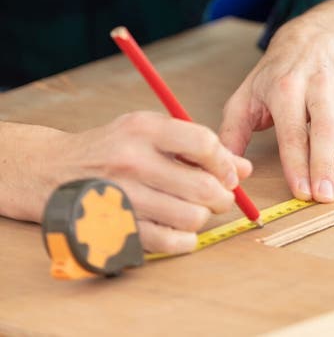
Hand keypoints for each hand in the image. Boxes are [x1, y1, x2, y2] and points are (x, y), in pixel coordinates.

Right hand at [0, 113, 251, 253]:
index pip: (202, 142)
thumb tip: (243, 168)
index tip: (228, 172)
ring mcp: (124, 196)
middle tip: (219, 197)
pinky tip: (182, 231)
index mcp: (144, 129)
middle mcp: (134, 160)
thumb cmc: (112, 147)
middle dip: (221, 195)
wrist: (52, 170)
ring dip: (202, 218)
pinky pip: (167, 242)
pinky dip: (184, 240)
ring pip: (191, 217)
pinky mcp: (115, 226)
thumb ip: (196, 145)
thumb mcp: (148, 130)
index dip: (225, 161)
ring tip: (195, 210)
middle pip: (202, 186)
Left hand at [219, 0, 333, 202]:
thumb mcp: (247, 95)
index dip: (297, 162)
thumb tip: (226, 170)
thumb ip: (233, 132)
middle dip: (325, 164)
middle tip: (325, 196)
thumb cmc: (276, 75)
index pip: (292, 130)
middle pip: (325, 128)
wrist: (315, 39)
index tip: (300, 192)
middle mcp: (319, 86)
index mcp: (286, 87)